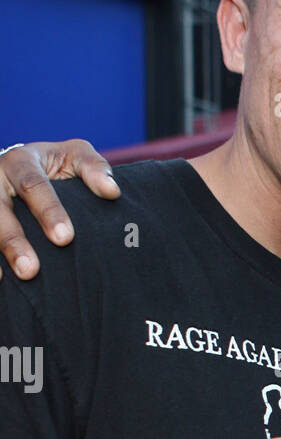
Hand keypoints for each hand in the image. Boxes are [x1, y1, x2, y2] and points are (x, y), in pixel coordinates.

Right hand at [0, 139, 118, 278]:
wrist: (21, 168)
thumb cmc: (56, 167)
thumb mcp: (74, 157)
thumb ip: (93, 168)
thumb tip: (112, 191)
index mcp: (21, 162)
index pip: (33, 186)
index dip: (48, 211)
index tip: (65, 238)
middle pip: (0, 211)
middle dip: (14, 241)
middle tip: (31, 269)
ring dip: (1, 254)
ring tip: (18, 279)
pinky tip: (2, 281)